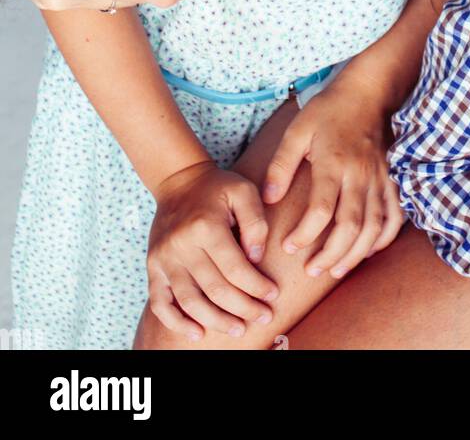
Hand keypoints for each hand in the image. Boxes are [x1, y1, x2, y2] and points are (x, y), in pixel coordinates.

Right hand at [147, 160, 279, 340]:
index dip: (257, 286)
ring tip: (238, 329)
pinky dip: (177, 322)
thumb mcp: (244, 191)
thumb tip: (256, 258)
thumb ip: (255, 222)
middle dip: (243, 308)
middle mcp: (181, 245)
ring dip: (216, 321)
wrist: (178, 181)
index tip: (273, 295)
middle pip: (215, 290)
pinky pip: (160, 303)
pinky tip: (197, 333)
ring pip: (190, 302)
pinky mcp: (152, 267)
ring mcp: (164, 259)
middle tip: (263, 317)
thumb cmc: (217, 188)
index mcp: (206, 226)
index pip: (235, 269)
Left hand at [261, 70, 404, 279]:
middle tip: (311, 271)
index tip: (288, 247)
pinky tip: (368, 251)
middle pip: (351, 227)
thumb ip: (281, 165)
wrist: (367, 92)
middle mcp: (360, 175)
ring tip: (335, 270)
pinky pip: (394, 216)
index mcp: (334, 163)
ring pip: (374, 228)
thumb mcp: (296, 131)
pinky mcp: (391, 179)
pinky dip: (384, 238)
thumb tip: (269, 199)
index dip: (305, 235)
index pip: (321, 210)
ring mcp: (379, 179)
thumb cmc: (328, 111)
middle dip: (331, 255)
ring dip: (355, 254)